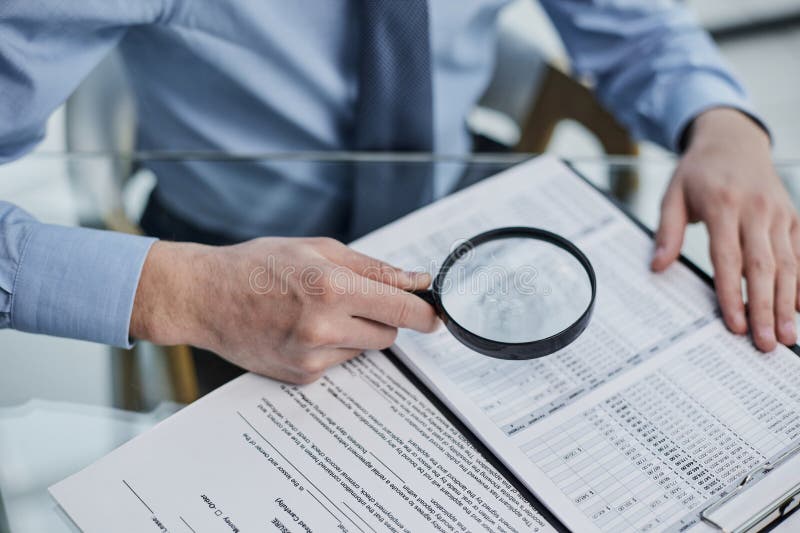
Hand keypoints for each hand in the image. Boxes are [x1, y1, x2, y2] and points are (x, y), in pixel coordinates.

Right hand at [131, 237, 437, 383]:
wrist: (206, 297)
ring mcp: (311, 357)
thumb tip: (416, 281)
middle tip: (354, 297)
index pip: (402, 309)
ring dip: (356, 330)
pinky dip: (333, 346)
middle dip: (383, 315)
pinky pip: (340, 361)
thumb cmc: (259, 266)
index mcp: (332, 289)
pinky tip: (302, 329)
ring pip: (365, 348)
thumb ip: (373, 268)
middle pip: (389, 332)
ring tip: (318, 311)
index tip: (437, 315)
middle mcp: (324, 328)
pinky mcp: (301, 376)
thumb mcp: (318, 251)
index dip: (427, 313)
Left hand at [652, 107, 797, 350]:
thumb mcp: (672, 194)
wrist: (733, 139)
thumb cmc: (698, 172)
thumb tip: (657, 266)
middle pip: (762, 267)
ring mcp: (780, 213)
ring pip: (788, 264)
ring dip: (788, 303)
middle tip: (766, 343)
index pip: (728, 258)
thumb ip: (667, 231)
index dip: (731, 294)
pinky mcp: (793, 216)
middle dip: (765, 308)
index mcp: (723, 205)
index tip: (734, 325)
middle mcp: (756, 210)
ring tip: (786, 336)